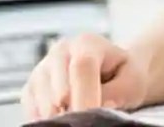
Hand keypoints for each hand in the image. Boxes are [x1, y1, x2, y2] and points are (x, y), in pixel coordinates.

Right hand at [22, 33, 148, 119]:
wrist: (112, 71)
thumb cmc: (123, 75)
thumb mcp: (132, 81)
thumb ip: (117, 92)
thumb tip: (100, 106)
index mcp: (87, 43)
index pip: (81, 68)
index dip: (86, 96)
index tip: (92, 116)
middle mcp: (60, 52)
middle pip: (59, 88)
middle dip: (73, 112)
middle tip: (87, 122)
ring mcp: (42, 69)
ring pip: (43, 102)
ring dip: (60, 117)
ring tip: (80, 119)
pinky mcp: (31, 88)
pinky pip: (33, 110)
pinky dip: (47, 120)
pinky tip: (63, 119)